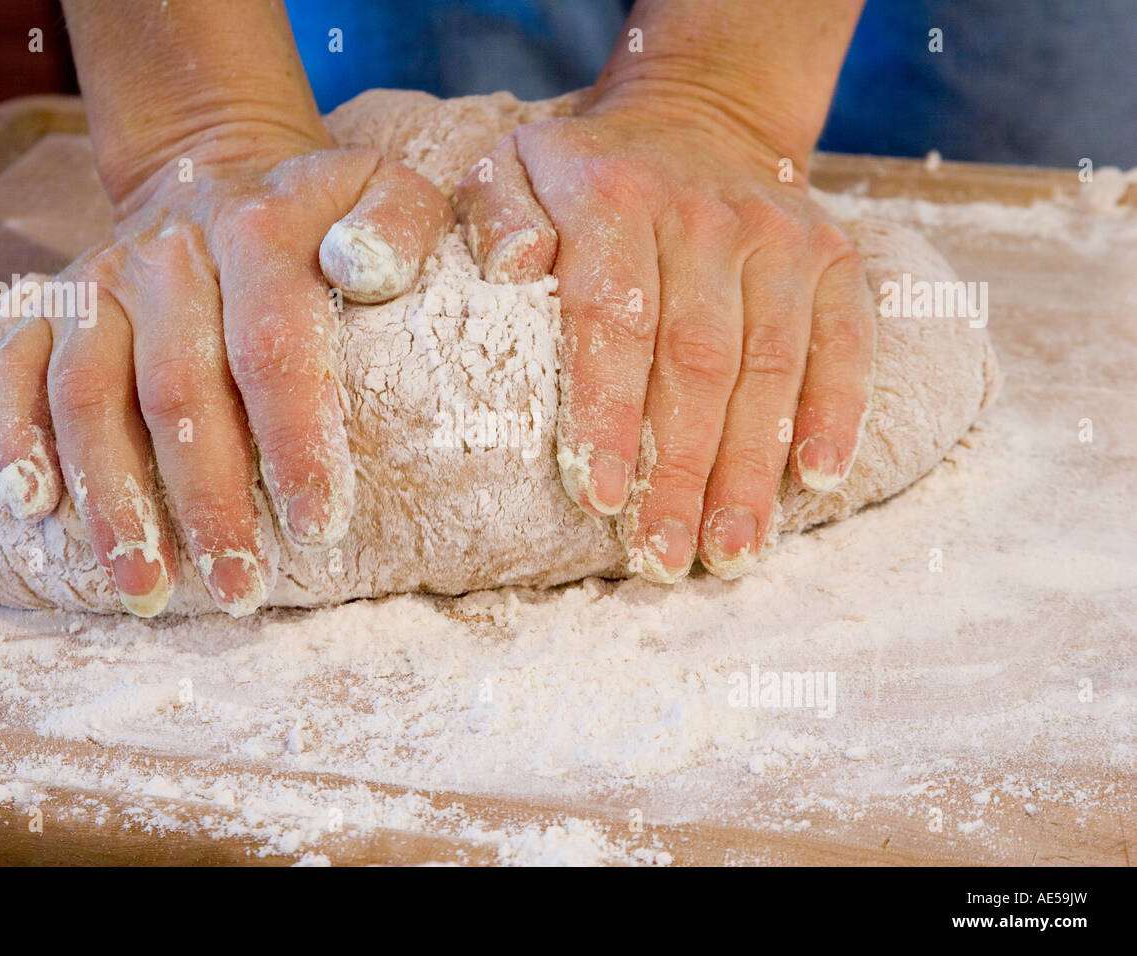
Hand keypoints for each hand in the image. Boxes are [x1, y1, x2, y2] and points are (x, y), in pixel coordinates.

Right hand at [0, 128, 449, 616]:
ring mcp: (100, 282)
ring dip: (113, 500)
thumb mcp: (383, 188)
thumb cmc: (318, 211)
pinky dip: (14, 439)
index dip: (295, 443)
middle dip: (209, 503)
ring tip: (147, 590)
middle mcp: (168, 258)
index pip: (274, 349)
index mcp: (258, 234)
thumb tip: (365, 269)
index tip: (318, 529)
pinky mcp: (50, 304)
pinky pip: (11, 372)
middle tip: (240, 591)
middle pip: (178, 392)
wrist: (215, 164)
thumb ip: (400, 225)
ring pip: (88, 396)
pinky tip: (33, 510)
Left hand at [455, 97, 874, 581]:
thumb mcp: (513, 165)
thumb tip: (517, 268)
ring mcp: (780, 239)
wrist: (697, 117)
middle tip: (664, 557)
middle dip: (680, 472)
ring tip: (731, 550)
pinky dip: (837, 411)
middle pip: (696, 363)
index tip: (600, 499)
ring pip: (769, 368)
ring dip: (751, 468)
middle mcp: (706, 218)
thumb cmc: (586, 173)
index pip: (613, 320)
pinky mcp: (833, 259)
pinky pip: (845, 342)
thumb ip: (497, 215)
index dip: (608, 415)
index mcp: (615, 200)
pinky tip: (820, 480)